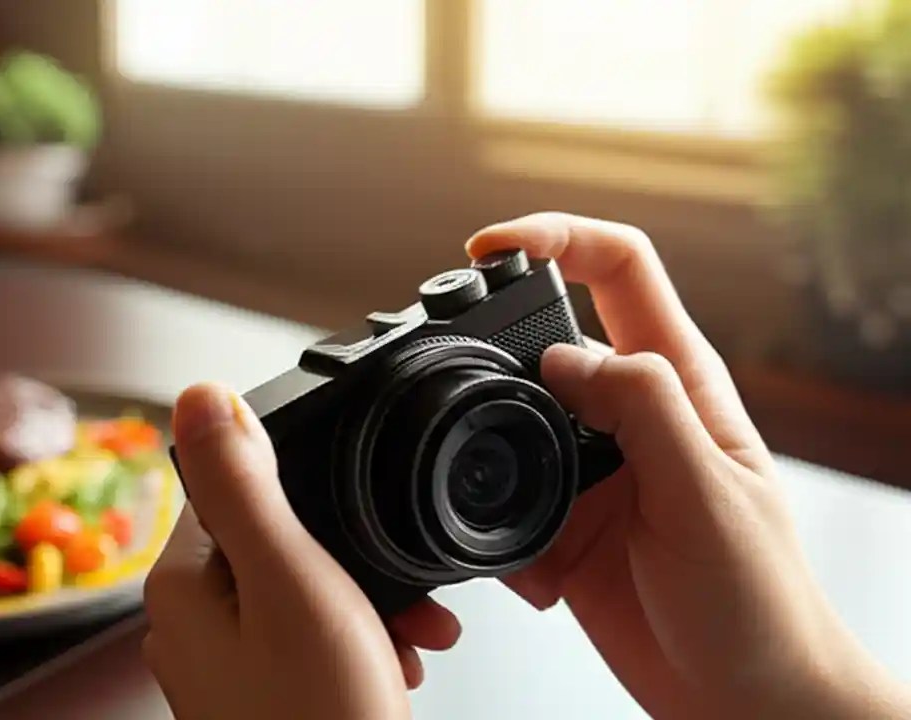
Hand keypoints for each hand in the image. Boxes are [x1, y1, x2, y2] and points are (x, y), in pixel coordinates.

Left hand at [143, 384, 460, 719]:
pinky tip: (393, 665)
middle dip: (351, 561)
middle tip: (392, 599)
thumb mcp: (291, 580)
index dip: (313, 499)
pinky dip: (358, 644)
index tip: (354, 530)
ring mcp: (225, 668)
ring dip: (365, 604)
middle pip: (282, 545)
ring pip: (306, 595)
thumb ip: (245, 486)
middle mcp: (191, 626)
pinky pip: (311, 643)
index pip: (240, 490)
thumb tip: (200, 397)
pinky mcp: (260, 698)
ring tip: (404, 637)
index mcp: (182, 586)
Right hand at [466, 212, 909, 717]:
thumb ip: (641, 410)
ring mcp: (591, 474)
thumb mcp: (707, 493)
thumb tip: (562, 356)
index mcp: (677, 385)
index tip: (489, 246)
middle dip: (495, 361)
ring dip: (492, 469)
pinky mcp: (563, 528)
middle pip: (544, 340)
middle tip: (472, 399)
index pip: (618, 269)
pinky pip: (500, 506)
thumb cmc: (760, 604)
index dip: (556, 237)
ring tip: (528, 524)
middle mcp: (629, 419)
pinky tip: (538, 577)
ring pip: (507, 429)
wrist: (745, 702)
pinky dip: (497, 541)